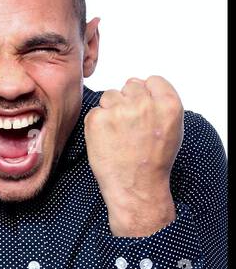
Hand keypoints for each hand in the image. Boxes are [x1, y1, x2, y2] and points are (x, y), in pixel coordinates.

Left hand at [84, 76, 182, 235]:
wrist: (137, 187)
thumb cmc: (155, 162)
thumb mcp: (173, 127)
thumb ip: (161, 103)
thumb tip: (144, 86)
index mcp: (168, 102)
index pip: (152, 81)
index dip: (145, 95)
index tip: (141, 112)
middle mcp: (145, 102)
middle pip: (130, 86)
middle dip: (127, 102)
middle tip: (127, 127)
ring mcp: (120, 110)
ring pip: (110, 95)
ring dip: (110, 110)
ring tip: (116, 135)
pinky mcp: (98, 120)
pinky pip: (95, 111)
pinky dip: (96, 124)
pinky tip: (105, 140)